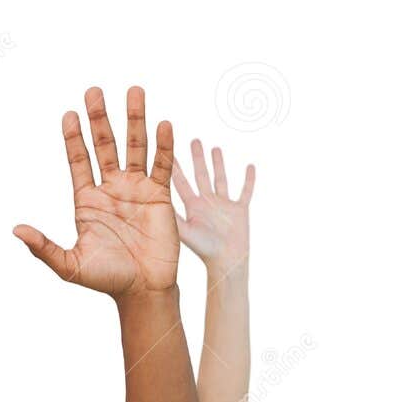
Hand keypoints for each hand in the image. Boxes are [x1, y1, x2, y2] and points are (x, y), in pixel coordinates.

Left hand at [14, 87, 180, 298]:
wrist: (142, 290)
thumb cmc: (105, 279)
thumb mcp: (69, 265)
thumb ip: (43, 247)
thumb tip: (16, 230)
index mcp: (87, 201)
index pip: (78, 161)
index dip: (73, 139)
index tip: (68, 114)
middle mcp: (110, 189)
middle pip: (103, 145)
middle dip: (99, 118)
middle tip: (94, 90)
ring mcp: (135, 189)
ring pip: (134, 146)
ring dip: (134, 119)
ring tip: (134, 90)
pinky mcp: (159, 196)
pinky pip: (161, 165)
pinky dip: (163, 145)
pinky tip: (164, 124)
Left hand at [173, 140, 253, 274]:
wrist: (226, 261)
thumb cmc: (204, 250)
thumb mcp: (184, 229)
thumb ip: (171, 215)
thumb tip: (151, 201)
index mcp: (192, 206)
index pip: (180, 181)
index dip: (175, 165)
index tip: (168, 148)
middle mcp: (206, 203)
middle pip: (200, 175)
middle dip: (196, 158)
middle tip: (193, 140)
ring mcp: (223, 206)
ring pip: (220, 179)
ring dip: (218, 164)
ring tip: (214, 148)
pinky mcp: (240, 210)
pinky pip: (245, 191)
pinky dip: (248, 180)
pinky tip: (250, 166)